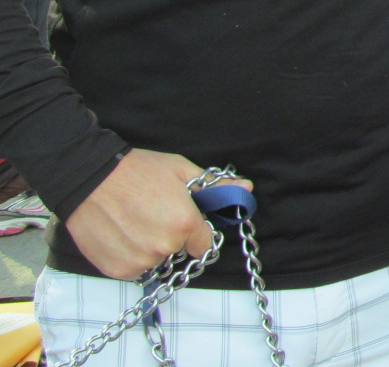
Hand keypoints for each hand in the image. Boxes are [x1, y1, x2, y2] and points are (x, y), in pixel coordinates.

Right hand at [65, 149, 248, 279]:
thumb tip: (246, 188)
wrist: (88, 179)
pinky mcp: (117, 270)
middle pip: (178, 250)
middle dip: (172, 235)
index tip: (184, 220)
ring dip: (150, 247)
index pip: (204, 243)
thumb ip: (215, 186)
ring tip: (134, 221)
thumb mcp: (181, 170)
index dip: (196, 230)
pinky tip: (121, 233)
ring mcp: (139, 262)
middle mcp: (164, 247)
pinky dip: (130, 255)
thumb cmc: (137, 171)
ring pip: (155, 260)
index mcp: (185, 224)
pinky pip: (134, 268)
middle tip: (154, 213)